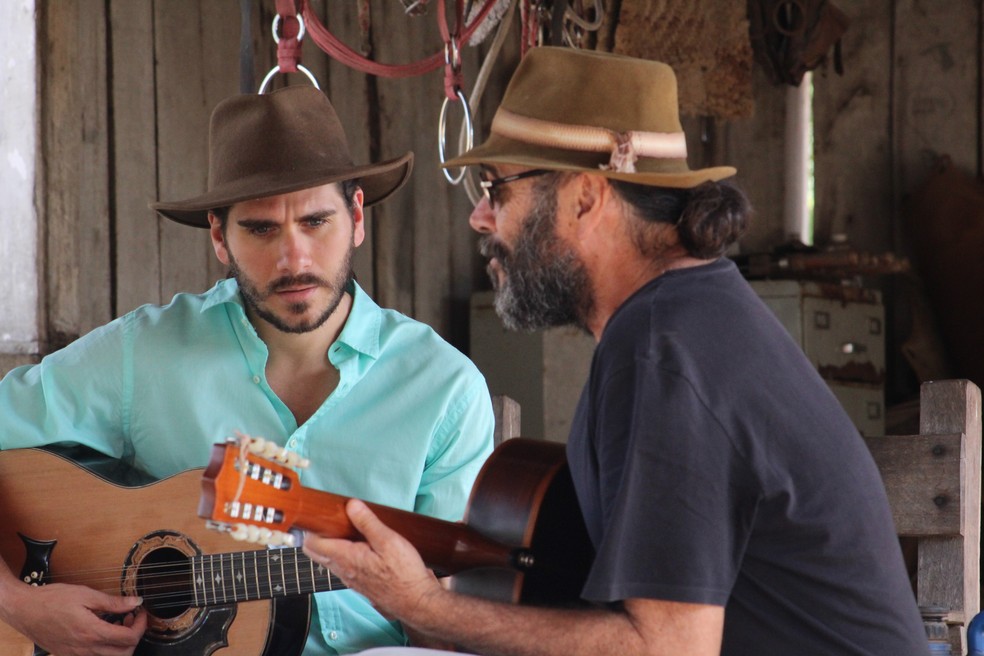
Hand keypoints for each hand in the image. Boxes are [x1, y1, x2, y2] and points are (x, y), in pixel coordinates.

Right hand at [1, 580, 145, 655]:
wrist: (24, 610)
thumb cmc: (51, 600)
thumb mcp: (85, 594)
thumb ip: (113, 602)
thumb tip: (135, 602)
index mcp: (91, 632)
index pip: (129, 638)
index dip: (141, 625)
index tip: (141, 612)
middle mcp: (85, 648)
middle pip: (124, 653)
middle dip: (134, 636)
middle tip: (132, 617)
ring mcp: (76, 654)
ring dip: (121, 642)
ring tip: (118, 621)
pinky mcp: (69, 654)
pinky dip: (106, 645)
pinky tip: (102, 628)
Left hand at [302, 498, 446, 622]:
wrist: (415, 602)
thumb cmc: (404, 574)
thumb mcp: (388, 541)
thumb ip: (367, 522)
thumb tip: (351, 505)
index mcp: (346, 558)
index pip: (312, 543)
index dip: (311, 527)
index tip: (319, 515)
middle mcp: (342, 570)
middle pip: (315, 552)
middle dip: (317, 535)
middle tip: (331, 520)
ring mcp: (349, 579)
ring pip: (329, 559)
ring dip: (331, 544)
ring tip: (347, 529)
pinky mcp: (358, 583)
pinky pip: (342, 567)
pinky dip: (343, 554)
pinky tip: (360, 547)